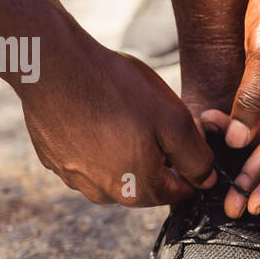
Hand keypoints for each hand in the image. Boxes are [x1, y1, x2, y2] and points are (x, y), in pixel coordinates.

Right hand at [18, 27, 216, 205]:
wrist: (52, 63)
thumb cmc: (117, 90)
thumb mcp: (175, 121)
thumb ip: (197, 158)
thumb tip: (207, 180)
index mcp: (138, 192)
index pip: (180, 191)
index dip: (190, 161)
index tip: (183, 130)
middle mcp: (104, 195)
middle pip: (148, 182)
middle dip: (158, 155)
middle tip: (152, 116)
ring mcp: (74, 178)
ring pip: (117, 169)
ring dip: (126, 148)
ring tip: (121, 111)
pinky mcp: (54, 160)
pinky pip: (87, 156)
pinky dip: (96, 140)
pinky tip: (95, 112)